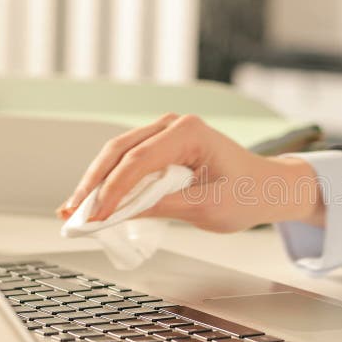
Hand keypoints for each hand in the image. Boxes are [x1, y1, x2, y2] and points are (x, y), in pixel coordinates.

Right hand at [57, 113, 324, 231]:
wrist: (269, 187)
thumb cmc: (248, 194)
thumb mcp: (207, 208)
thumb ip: (161, 206)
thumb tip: (117, 212)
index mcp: (190, 132)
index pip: (138, 161)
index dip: (112, 190)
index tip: (95, 217)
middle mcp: (174, 125)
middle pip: (119, 152)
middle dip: (93, 184)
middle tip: (71, 214)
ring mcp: (167, 133)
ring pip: (118, 155)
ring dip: (96, 182)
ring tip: (73, 211)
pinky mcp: (163, 147)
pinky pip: (129, 162)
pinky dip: (111, 181)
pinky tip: (94, 201)